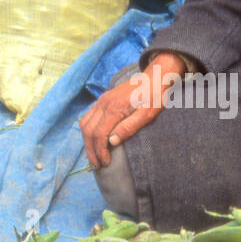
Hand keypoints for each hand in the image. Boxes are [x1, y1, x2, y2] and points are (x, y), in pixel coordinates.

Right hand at [80, 52, 186, 169]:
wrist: (155, 76)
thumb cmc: (154, 96)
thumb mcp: (147, 115)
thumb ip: (129, 128)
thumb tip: (111, 142)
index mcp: (114, 108)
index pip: (99, 134)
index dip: (100, 151)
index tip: (106, 163)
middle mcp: (103, 103)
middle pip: (88, 130)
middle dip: (90, 150)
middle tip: (97, 165)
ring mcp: (102, 100)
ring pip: (85, 123)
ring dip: (87, 141)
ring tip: (93, 156)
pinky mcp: (103, 99)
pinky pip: (88, 116)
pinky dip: (88, 131)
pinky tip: (94, 140)